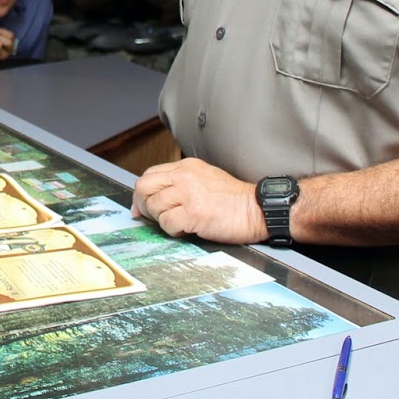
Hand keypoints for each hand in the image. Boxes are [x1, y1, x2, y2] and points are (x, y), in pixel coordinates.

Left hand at [132, 158, 265, 244]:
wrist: (258, 209)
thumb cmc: (234, 199)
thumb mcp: (204, 179)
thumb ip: (180, 183)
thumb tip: (155, 198)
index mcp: (186, 167)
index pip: (150, 174)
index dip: (142, 193)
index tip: (141, 207)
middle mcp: (184, 176)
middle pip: (144, 187)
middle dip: (143, 205)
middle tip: (151, 218)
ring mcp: (188, 194)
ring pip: (154, 207)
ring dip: (161, 220)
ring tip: (178, 223)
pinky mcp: (194, 213)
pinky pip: (167, 223)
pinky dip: (172, 230)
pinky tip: (186, 230)